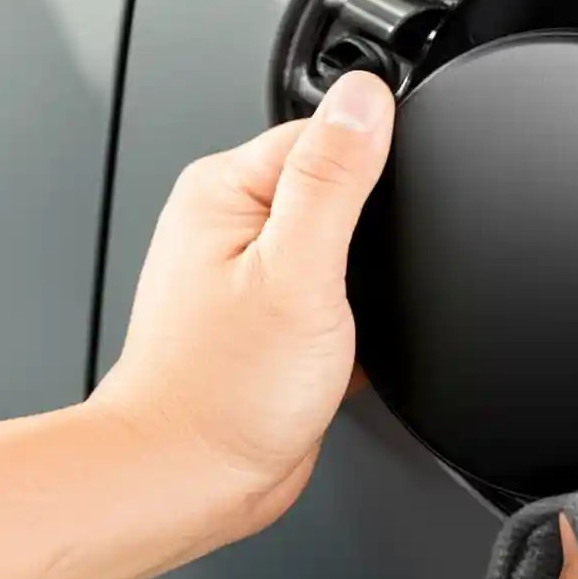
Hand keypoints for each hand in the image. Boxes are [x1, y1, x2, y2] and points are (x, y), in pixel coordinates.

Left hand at [92, 72, 393, 528]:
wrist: (196, 480)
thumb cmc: (224, 392)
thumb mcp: (298, 272)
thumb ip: (334, 178)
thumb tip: (366, 99)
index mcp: (225, 188)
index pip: (324, 131)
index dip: (373, 168)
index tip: (382, 218)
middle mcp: (230, 222)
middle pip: (338, 185)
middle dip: (371, 229)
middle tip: (355, 284)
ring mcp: (250, 271)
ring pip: (340, 244)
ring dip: (363, 276)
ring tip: (345, 318)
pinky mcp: (269, 316)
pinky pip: (333, 291)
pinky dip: (353, 313)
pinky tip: (344, 343)